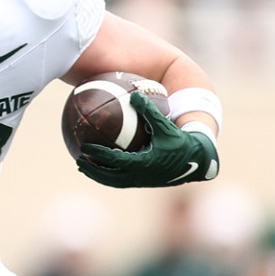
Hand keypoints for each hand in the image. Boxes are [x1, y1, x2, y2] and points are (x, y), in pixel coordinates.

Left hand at [77, 91, 218, 188]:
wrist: (197, 162)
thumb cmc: (181, 142)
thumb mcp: (166, 126)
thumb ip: (149, 110)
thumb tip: (134, 93)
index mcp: (144, 163)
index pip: (116, 160)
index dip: (99, 154)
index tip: (85, 147)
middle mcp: (140, 176)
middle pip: (109, 176)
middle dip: (92, 169)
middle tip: (78, 159)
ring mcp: (141, 181)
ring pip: (114, 181)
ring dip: (98, 175)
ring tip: (83, 165)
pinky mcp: (143, 182)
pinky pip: (121, 180)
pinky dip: (108, 175)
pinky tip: (101, 166)